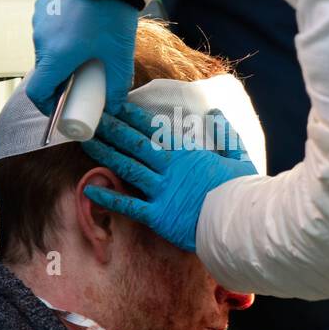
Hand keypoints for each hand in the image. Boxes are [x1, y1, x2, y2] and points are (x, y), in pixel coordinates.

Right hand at [26, 0, 137, 114]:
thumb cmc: (111, 14)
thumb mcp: (120, 54)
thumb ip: (118, 84)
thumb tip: (115, 105)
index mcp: (56, 56)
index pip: (38, 93)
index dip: (48, 106)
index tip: (61, 107)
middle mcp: (41, 40)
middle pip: (45, 71)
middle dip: (62, 79)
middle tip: (83, 78)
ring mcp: (39, 21)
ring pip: (47, 49)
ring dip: (61, 55)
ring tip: (85, 48)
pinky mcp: (43, 6)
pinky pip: (48, 30)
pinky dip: (60, 36)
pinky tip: (80, 27)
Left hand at [80, 102, 256, 252]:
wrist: (242, 223)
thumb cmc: (241, 192)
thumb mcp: (239, 157)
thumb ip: (226, 134)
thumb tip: (215, 112)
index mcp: (188, 154)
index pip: (154, 131)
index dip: (133, 118)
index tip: (116, 106)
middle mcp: (170, 169)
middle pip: (135, 145)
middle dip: (112, 130)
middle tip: (93, 118)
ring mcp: (162, 192)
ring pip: (128, 168)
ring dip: (106, 154)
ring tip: (86, 142)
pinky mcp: (158, 216)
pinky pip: (129, 206)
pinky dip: (109, 198)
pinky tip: (89, 188)